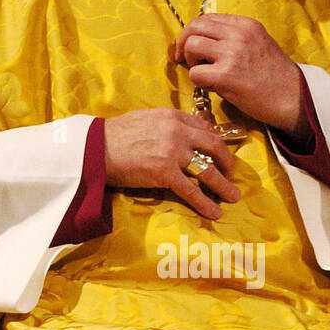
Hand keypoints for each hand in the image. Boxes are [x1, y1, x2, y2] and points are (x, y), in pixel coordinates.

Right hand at [103, 108, 241, 219]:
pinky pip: (191, 190)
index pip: (205, 128)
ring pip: (208, 170)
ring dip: (223, 186)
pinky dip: (205, 203)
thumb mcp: (146, 119)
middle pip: (214, 146)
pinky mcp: (165, 173)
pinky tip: (215, 212)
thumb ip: (167, 125)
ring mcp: (173, 152)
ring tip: (233, 196)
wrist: (96, 148)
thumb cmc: (116, 135)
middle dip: (227, 162)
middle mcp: (178, 132)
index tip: (221, 154)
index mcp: (173, 117)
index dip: (217, 143)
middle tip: (231, 174)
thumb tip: (182, 134)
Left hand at [173, 14, 305, 137]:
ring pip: (191, 46)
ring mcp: (232, 54)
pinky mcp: (226, 76)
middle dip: (183, 43)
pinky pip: (195, 73)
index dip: (193, 32)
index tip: (190, 45)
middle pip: (195, 26)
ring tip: (204, 74)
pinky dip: (198, 82)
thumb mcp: (259, 44)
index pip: (207, 18)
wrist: (294, 98)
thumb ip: (235, 38)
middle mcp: (238, 34)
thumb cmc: (275, 76)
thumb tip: (207, 40)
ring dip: (191, 62)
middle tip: (184, 59)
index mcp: (246, 25)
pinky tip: (213, 87)